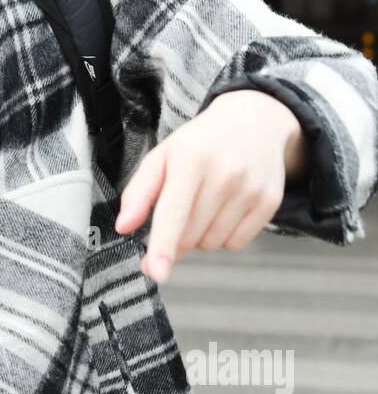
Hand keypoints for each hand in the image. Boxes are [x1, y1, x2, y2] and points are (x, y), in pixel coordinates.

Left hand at [114, 89, 309, 282]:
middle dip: (176, 236)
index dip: (163, 246)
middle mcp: (225, 174)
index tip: (157, 272)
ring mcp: (251, 189)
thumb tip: (123, 227)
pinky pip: (236, 244)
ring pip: (211, 244)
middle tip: (179, 211)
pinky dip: (224, 236)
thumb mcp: (163, 156)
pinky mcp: (270, 202)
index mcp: (191, 160)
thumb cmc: (200, 143)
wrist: (253, 121)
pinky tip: (225, 209)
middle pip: (189, 236)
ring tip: (206, 202)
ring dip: (200, 236)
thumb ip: (139, 192)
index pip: (173, 213)